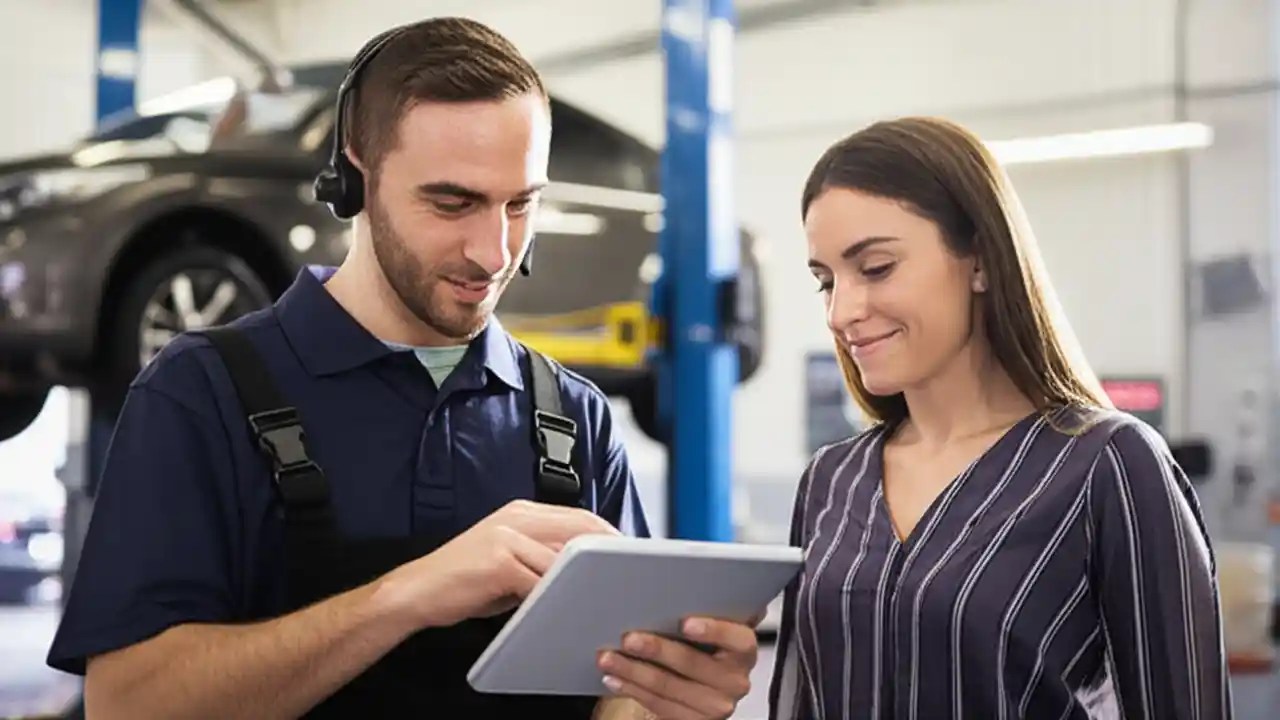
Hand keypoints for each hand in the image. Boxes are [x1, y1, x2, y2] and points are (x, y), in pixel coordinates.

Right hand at [378, 499, 619, 629]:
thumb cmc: (464, 581)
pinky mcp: (499, 561)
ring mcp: (507, 537)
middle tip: (629, 574)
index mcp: (520, 513)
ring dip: (584, 579)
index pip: (580, 516)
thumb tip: (581, 571)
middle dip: (608, 553)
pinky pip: (540, 581)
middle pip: (580, 530)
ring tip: (603, 593)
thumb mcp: (508, 560)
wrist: (416, 591)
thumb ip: (541, 557)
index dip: (608, 536)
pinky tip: (565, 608)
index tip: (627, 555)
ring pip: (563, 557)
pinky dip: (555, 596)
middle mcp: (516, 518)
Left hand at [596, 614, 760, 718]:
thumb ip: (701, 610)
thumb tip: (670, 589)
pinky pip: (658, 705)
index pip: (737, 639)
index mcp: (743, 650)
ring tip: (608, 657)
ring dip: (633, 670)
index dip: (713, 630)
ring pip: (669, 686)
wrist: (703, 688)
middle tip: (628, 638)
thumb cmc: (703, 646)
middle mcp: (734, 680)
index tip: (685, 622)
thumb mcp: (709, 627)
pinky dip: (632, 689)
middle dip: (656, 649)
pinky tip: (614, 678)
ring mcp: (715, 705)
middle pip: (693, 663)